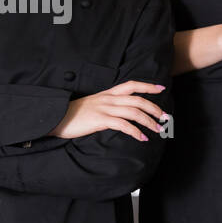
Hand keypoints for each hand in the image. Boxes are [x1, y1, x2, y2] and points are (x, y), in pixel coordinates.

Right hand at [49, 80, 166, 141]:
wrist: (56, 116)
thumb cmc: (73, 114)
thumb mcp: (92, 105)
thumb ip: (106, 106)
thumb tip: (119, 114)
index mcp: (107, 93)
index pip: (132, 85)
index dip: (148, 86)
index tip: (161, 88)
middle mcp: (108, 99)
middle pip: (138, 100)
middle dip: (154, 108)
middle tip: (165, 118)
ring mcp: (104, 109)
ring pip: (134, 112)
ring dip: (149, 121)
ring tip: (158, 130)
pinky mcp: (100, 120)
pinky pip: (123, 125)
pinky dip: (135, 131)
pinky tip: (142, 138)